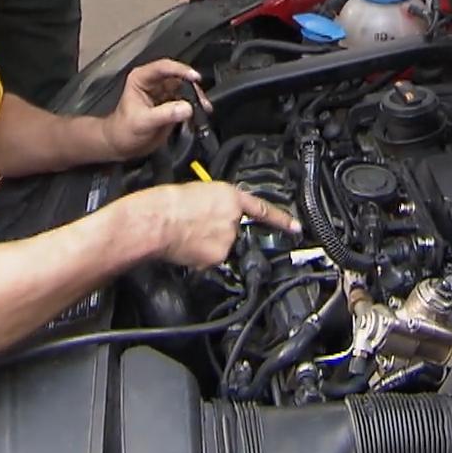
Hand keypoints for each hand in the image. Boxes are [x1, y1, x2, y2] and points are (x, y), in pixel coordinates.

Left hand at [102, 59, 205, 158]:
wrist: (122, 145)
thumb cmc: (124, 130)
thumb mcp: (143, 121)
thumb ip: (165, 114)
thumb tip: (186, 108)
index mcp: (142, 79)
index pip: (164, 67)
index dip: (181, 70)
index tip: (194, 78)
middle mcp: (154, 83)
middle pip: (179, 77)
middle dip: (192, 87)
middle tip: (201, 99)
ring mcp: (164, 93)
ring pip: (185, 89)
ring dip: (196, 97)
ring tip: (203, 108)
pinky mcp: (172, 105)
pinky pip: (187, 101)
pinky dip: (195, 106)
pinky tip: (199, 113)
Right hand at [129, 182, 301, 268]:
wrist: (157, 219)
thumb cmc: (167, 204)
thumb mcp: (197, 192)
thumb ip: (215, 203)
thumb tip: (217, 215)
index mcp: (229, 196)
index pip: (261, 208)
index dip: (280, 219)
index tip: (294, 227)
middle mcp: (233, 217)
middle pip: (234, 232)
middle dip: (219, 233)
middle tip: (195, 228)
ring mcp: (228, 238)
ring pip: (223, 247)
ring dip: (209, 245)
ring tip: (187, 235)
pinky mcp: (219, 256)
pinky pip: (213, 260)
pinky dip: (201, 257)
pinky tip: (187, 247)